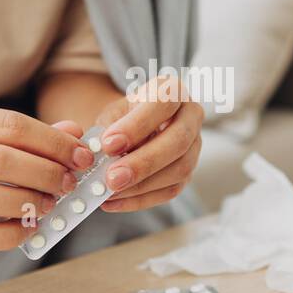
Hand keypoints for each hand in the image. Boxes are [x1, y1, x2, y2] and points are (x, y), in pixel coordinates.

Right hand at [0, 106, 93, 251]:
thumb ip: (30, 135)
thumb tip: (75, 133)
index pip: (10, 125)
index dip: (52, 142)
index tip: (80, 157)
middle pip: (1, 160)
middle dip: (45, 172)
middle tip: (69, 183)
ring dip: (29, 201)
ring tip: (50, 204)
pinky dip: (10, 234)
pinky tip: (29, 227)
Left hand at [92, 74, 202, 212]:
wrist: (133, 129)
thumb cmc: (123, 117)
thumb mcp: (112, 113)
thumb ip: (107, 129)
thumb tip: (98, 153)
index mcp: (173, 91)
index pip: (163, 104)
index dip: (137, 126)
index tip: (108, 144)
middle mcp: (191, 116)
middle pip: (177, 141)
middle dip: (143, 163)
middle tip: (111, 178)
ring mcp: (194, 147)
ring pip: (179, 169)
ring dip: (141, 185)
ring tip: (108, 191)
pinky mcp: (188, 173)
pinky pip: (170, 190)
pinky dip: (139, 200)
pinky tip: (113, 201)